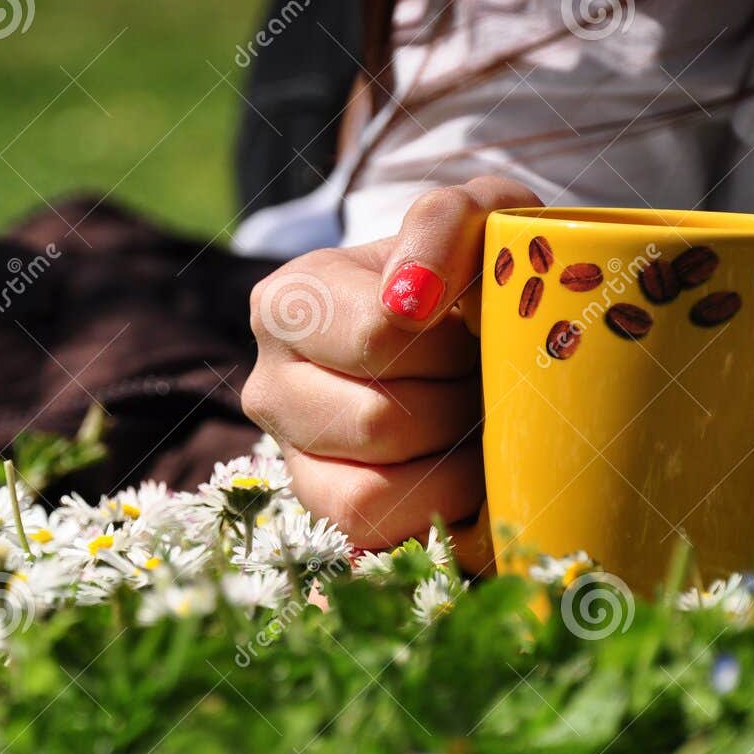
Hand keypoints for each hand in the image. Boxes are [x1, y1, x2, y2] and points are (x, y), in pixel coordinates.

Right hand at [241, 176, 540, 560]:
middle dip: (458, 406)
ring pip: (370, 490)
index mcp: (289, 302)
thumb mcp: (472, 217)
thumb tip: (412, 296)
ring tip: (478, 424)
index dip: (451, 342)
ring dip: (453, 463)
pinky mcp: (322, 517)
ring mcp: (290, 460)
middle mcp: (268, 386)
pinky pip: (376, 536)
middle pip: (378, 421)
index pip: (378, 336)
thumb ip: (445, 222)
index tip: (476, 325)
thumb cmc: (470, 273)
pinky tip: (467, 475)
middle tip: (485, 381)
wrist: (474, 334)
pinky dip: (438, 512)